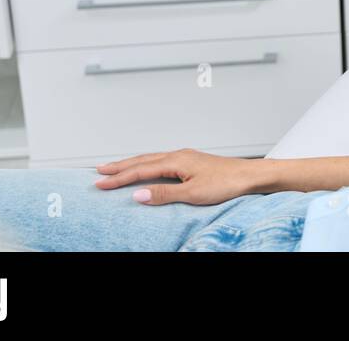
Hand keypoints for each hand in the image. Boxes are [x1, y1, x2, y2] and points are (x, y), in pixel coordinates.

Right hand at [94, 148, 259, 205]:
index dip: (118, 177)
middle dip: (120, 166)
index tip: (99, 183)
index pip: (140, 169)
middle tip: (99, 171)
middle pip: (142, 160)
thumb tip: (137, 194)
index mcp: (176, 160)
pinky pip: (162, 161)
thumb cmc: (226, 183)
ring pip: (152, 158)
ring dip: (132, 163)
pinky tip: (147, 168)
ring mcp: (186, 157)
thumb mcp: (192, 193)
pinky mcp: (192, 162)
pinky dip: (147, 164)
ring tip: (116, 167)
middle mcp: (179, 155)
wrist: (250, 176)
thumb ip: (164, 194)